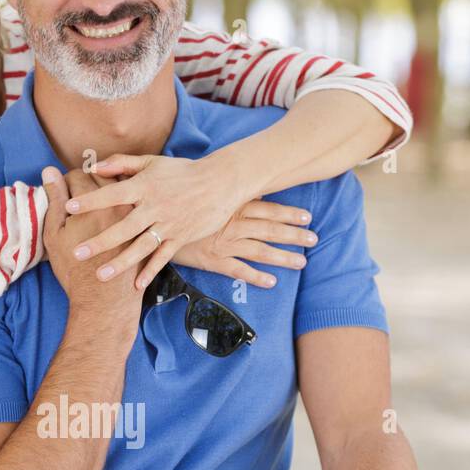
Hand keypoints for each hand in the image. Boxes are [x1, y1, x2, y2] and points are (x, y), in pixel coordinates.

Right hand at [40, 166, 141, 330]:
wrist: (104, 301)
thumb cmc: (74, 268)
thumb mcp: (55, 233)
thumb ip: (54, 199)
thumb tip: (49, 171)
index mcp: (95, 201)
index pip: (79, 175)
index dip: (67, 182)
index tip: (62, 192)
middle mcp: (120, 203)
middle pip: (104, 180)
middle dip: (90, 185)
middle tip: (79, 198)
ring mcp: (136, 216)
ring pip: (124, 193)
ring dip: (110, 195)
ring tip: (97, 206)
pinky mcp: (146, 229)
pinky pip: (137, 211)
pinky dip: (126, 209)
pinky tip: (115, 217)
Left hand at [57, 149, 314, 288]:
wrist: (220, 182)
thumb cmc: (182, 171)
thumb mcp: (152, 162)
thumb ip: (122, 164)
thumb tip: (94, 166)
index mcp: (144, 186)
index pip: (112, 194)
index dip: (91, 201)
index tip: (69, 208)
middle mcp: (154, 207)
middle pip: (122, 227)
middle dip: (99, 241)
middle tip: (76, 253)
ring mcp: (168, 224)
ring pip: (141, 247)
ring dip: (121, 262)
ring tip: (101, 276)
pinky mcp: (181, 237)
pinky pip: (163, 257)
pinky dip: (150, 271)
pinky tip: (136, 286)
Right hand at [175, 201, 317, 287]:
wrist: (156, 224)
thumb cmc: (181, 205)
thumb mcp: (205, 194)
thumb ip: (227, 193)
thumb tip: (248, 187)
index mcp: (232, 207)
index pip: (267, 209)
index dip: (288, 213)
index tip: (307, 216)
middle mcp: (232, 224)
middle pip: (269, 230)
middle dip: (293, 235)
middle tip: (313, 239)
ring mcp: (224, 243)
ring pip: (260, 251)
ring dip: (282, 257)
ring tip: (301, 262)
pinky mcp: (212, 260)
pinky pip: (238, 270)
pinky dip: (256, 277)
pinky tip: (272, 282)